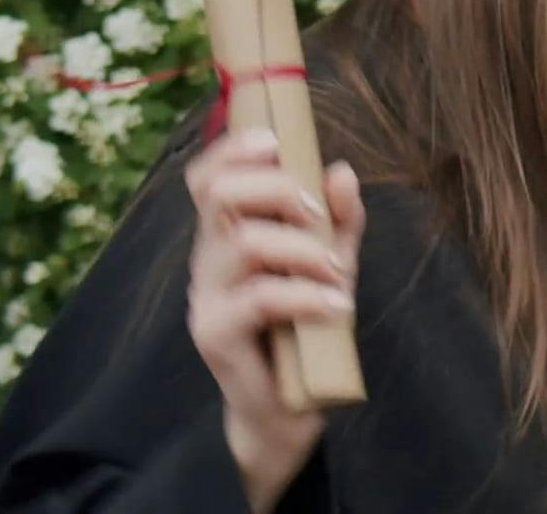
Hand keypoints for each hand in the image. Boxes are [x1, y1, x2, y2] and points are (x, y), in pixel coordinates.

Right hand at [183, 126, 361, 508]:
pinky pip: (258, 297)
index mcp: (228, 234)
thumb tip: (341, 172)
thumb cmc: (308, 324)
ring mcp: (205, 296)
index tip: (276, 141)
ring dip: (303, 248)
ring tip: (337, 275)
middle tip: (318, 215)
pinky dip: (307, 295)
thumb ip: (338, 219)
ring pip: (243, 242)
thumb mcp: (331, 262)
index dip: (232, 150)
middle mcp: (208, 259)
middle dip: (278, 189)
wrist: (291, 404)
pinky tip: (338, 307)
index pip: (207, 178)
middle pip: (221, 195)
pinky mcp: (214, 334)